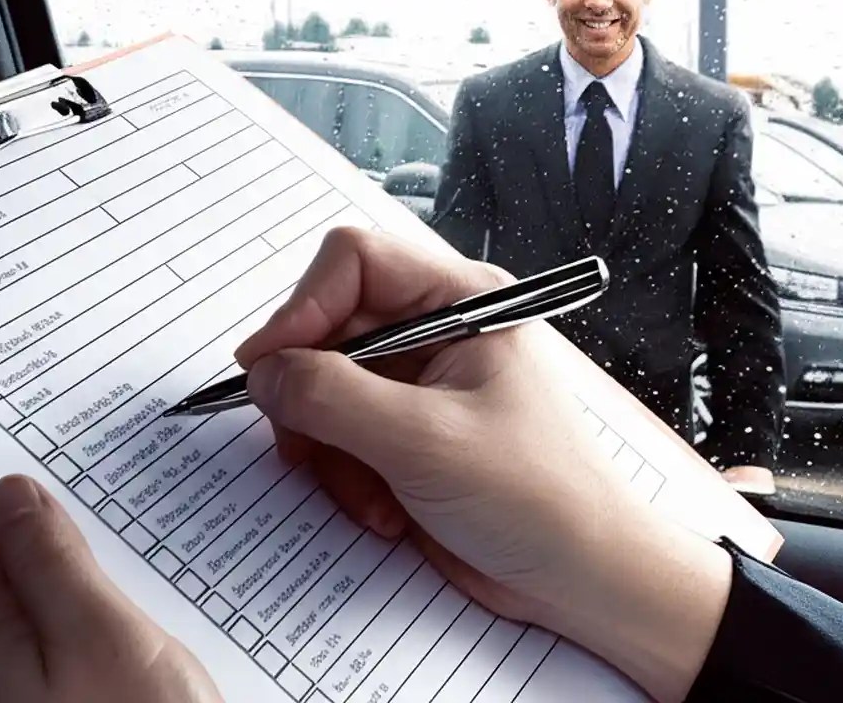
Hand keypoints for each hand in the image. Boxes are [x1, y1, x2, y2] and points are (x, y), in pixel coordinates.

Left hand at [0, 475, 220, 702]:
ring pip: (55, 603)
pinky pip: (77, 642)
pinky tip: (155, 614)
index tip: (59, 456)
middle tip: (128, 514)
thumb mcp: (100, 635)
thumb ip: (50, 559)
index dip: (15, 491)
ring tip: (153, 564)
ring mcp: (29, 693)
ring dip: (100, 578)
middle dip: (70, 536)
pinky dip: (114, 618)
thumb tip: (12, 493)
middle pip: (15, 567)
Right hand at [234, 227, 731, 702]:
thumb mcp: (423, 440)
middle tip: (307, 442)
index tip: (268, 365)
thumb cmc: (539, 498)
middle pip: (326, 330)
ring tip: (370, 494)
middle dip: (313, 397)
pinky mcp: (401, 434)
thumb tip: (264, 373)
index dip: (302, 308)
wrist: (578, 577)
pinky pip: (335, 436)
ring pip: (320, 389)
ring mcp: (416, 385)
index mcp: (460, 301)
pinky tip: (386, 510)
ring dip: (329, 451)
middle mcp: (435, 331)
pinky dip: (345, 476)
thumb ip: (331, 397)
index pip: (353, 263)